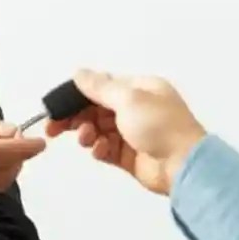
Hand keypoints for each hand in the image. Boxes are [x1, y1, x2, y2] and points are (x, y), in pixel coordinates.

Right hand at [45, 69, 205, 194]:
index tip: (58, 104)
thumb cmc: (162, 126)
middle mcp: (136, 108)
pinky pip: (106, 149)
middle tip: (54, 126)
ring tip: (85, 137)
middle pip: (96, 108)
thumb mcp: (129, 98)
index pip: (102, 86)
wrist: (184, 166)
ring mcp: (133, 133)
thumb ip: (100, 87)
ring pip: (98, 129)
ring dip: (86, 132)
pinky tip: (100, 150)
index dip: (78, 94)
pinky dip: (99, 148)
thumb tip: (79, 73)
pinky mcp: (129, 155)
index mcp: (140, 89)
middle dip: (75, 116)